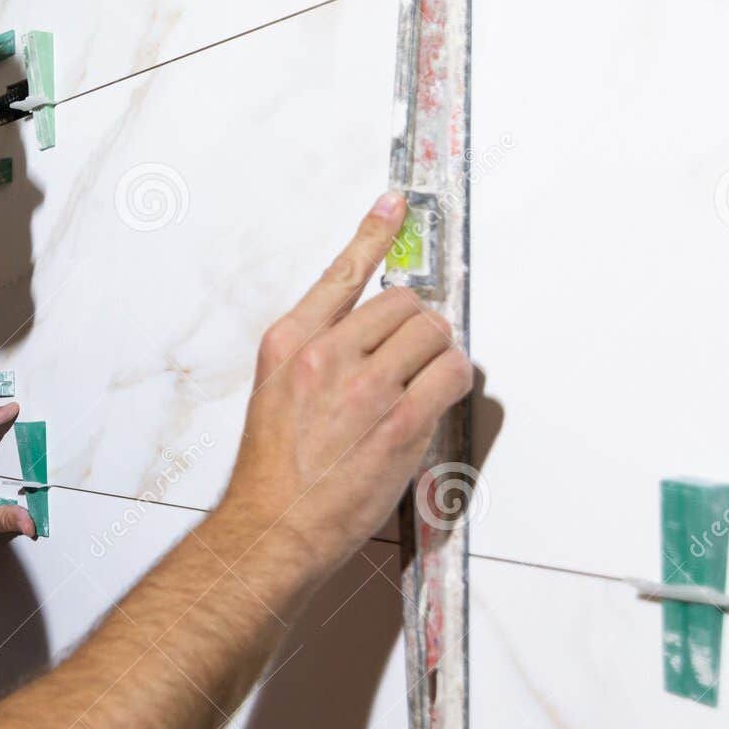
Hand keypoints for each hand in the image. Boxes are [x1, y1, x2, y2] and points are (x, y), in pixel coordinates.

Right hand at [220, 192, 474, 578]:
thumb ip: (315, 356)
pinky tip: (441, 393)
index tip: (394, 202)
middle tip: (416, 352)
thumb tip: (366, 336)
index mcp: (289, 343)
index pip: (340, 272)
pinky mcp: (400, 420)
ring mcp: (364, 386)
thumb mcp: (275, 394)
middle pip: (403, 301)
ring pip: (433, 332)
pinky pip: (451, 373)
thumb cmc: (275, 471)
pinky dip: (456, 378)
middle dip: (418, 324)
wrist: (273, 526)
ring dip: (441, 351)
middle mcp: (325, 355)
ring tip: (427, 378)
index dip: (373, 231)